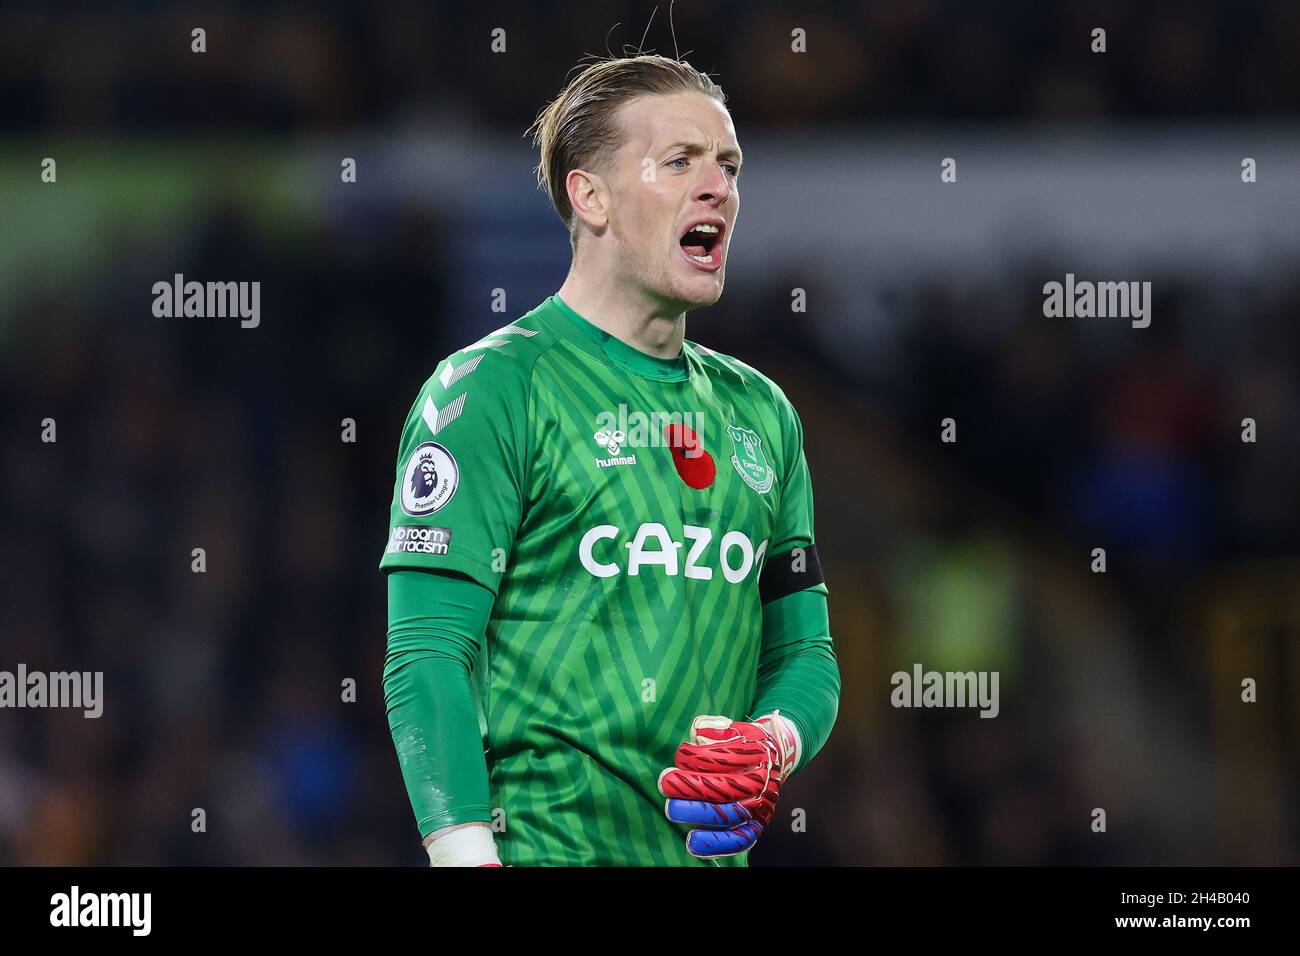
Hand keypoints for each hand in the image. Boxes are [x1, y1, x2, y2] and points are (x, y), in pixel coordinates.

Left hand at [657, 711, 799, 858]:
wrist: (774, 761)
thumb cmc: (744, 743)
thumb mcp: (734, 728)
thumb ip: (715, 729)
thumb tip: (698, 731)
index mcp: (758, 755)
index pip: (727, 757)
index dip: (700, 756)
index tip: (680, 755)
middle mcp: (762, 783)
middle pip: (727, 787)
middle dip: (692, 786)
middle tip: (664, 783)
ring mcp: (760, 807)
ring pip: (729, 814)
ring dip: (698, 813)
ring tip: (672, 810)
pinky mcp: (756, 827)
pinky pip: (738, 840)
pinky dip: (716, 845)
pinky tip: (693, 843)